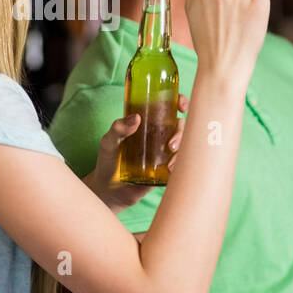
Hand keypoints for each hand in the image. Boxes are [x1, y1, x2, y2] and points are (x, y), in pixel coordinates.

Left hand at [84, 94, 189, 213]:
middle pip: (181, 126)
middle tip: (171, 145)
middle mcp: (159, 135)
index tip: (181, 106)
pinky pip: (181, 164)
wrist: (107, 190)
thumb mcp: (108, 142)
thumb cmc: (107, 161)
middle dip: (182, 132)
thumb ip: (118, 129)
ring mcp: (164, 153)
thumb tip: (136, 118)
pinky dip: (180, 165)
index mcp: (148, 123)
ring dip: (182, 150)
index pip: (169, 106)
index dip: (180, 101)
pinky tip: (170, 170)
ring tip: (170, 163)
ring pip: (184, 144)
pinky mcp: (166, 170)